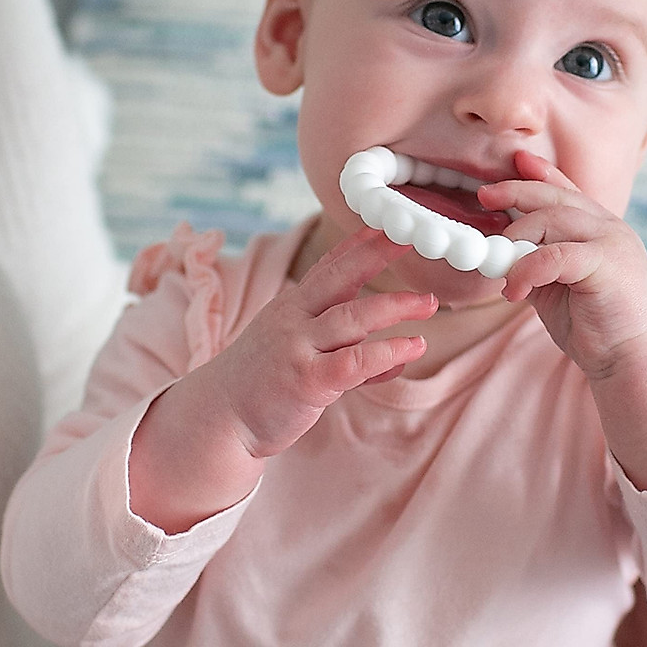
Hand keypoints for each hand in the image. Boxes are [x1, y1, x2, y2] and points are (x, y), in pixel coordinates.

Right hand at [130, 229, 435, 530]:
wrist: (216, 420)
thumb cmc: (262, 386)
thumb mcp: (298, 353)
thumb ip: (348, 349)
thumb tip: (397, 354)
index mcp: (292, 306)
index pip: (329, 266)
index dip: (360, 244)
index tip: (388, 225)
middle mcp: (294, 319)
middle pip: (341, 277)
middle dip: (378, 254)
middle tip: (413, 238)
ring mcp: (298, 348)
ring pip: (354, 317)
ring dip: (396, 306)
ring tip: (429, 303)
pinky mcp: (306, 380)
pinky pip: (354, 361)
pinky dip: (388, 351)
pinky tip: (414, 346)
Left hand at [481, 152, 646, 503]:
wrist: (631, 360)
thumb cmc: (595, 326)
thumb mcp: (557, 285)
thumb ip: (536, 260)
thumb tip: (499, 248)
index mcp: (600, 229)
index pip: (568, 190)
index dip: (540, 173)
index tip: (516, 161)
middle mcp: (609, 228)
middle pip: (555, 198)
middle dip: (516, 192)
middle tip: (484, 197)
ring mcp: (612, 242)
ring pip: (552, 220)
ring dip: (516, 239)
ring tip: (500, 266)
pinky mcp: (608, 263)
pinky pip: (554, 255)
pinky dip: (527, 269)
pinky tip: (514, 290)